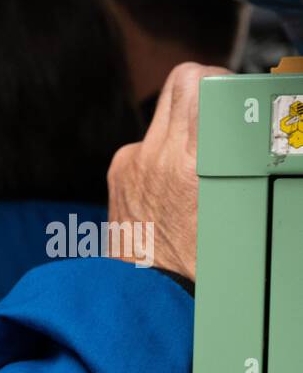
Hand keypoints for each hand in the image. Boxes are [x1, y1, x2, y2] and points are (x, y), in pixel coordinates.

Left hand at [106, 62, 229, 280]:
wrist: (154, 292)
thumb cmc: (205, 259)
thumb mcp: (238, 205)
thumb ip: (242, 157)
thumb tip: (254, 131)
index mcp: (190, 161)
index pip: (198, 81)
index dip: (220, 81)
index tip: (234, 94)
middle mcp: (155, 155)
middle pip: (181, 83)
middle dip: (205, 90)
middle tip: (224, 111)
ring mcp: (132, 163)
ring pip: (164, 112)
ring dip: (184, 121)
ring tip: (203, 152)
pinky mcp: (118, 173)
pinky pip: (146, 143)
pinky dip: (162, 150)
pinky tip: (175, 180)